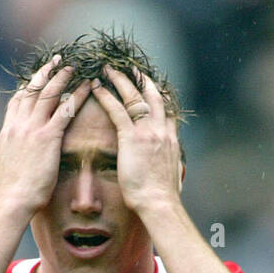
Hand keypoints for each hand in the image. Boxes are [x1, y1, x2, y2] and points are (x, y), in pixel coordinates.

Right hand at [0, 57, 92, 216]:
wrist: (14, 199)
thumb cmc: (14, 190)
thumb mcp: (9, 163)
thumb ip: (14, 150)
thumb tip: (18, 151)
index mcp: (8, 130)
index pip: (17, 100)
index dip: (27, 85)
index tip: (36, 76)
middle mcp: (19, 124)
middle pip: (32, 89)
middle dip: (45, 72)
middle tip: (57, 61)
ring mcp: (32, 129)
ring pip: (48, 94)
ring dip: (62, 77)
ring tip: (74, 67)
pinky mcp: (47, 137)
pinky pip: (65, 110)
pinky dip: (77, 95)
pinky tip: (87, 87)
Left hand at [91, 65, 182, 216]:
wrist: (160, 204)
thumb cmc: (164, 198)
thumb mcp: (175, 177)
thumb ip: (175, 167)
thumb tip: (178, 170)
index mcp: (171, 139)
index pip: (165, 110)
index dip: (157, 96)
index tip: (150, 87)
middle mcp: (161, 130)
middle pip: (151, 96)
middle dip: (140, 79)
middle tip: (130, 68)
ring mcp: (147, 132)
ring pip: (133, 97)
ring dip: (120, 80)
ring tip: (107, 69)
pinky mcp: (131, 138)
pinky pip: (117, 111)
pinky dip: (106, 96)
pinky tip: (95, 87)